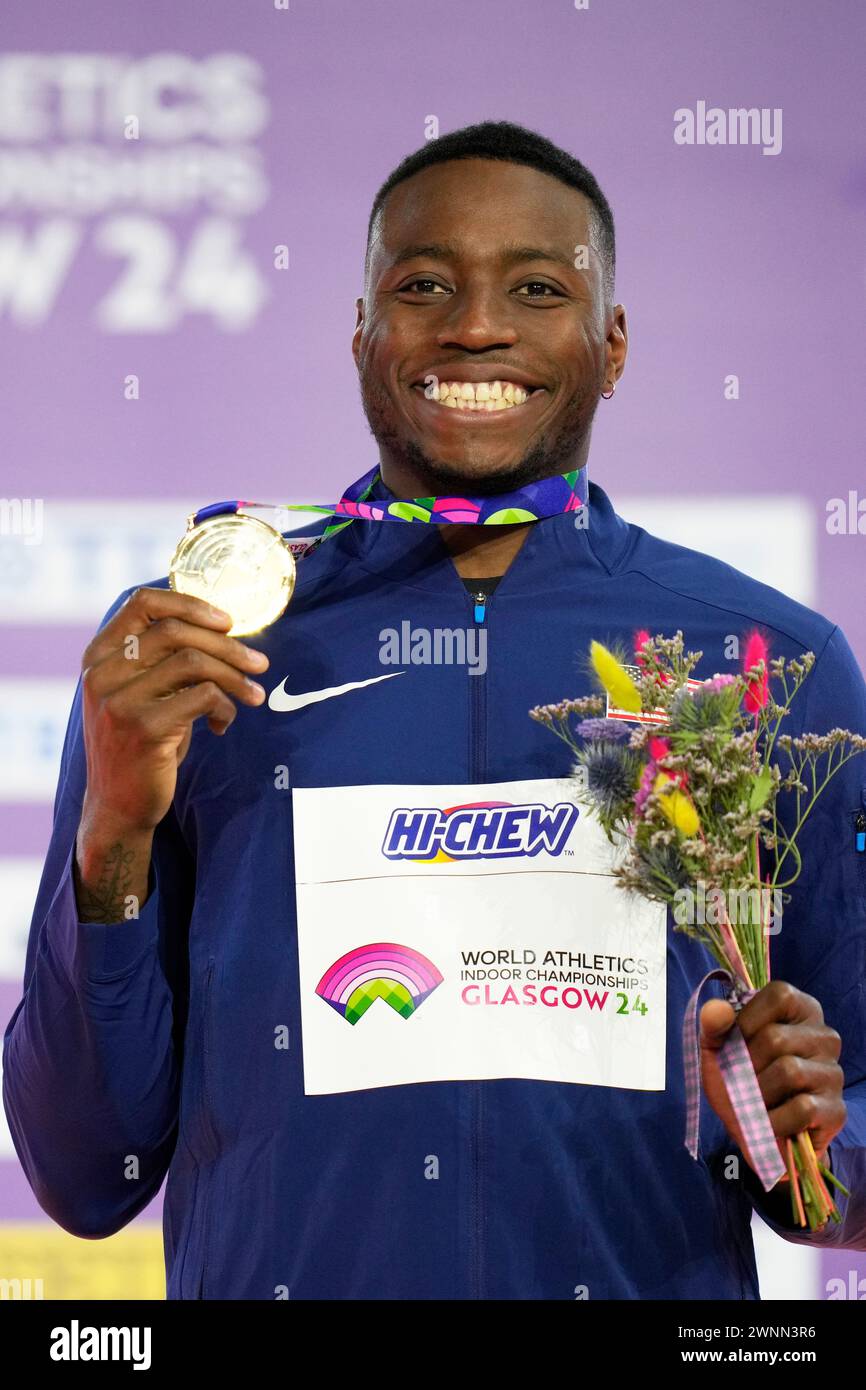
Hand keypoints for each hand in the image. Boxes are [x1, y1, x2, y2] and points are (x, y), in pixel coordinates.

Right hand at [80, 587, 269, 833]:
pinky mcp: (143, 727)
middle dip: (228, 645)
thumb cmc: (141, 743)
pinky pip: (203, 697)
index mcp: (99, 655)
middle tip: (260, 662)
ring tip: (254, 694)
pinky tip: (223, 725)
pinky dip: (225, 708)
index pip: (141, 602)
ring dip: (235, 676)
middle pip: (177, 630)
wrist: (118, 806)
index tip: (227, 621)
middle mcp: (102, 672)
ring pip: (194, 661)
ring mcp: (119, 700)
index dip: (189, 603)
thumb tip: (223, 627)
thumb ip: (163, 660)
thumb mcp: (141, 693)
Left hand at [700, 980, 844, 1174]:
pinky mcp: (836, 1110)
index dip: (749, 1020)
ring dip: (758, 1094)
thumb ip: (714, 1025)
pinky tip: (771, 1122)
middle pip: (776, 1038)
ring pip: (789, 1072)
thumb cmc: (738, 1081)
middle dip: (746, 1065)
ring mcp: (834, 1073)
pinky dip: (775, 1120)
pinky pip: (802, 1109)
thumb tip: (716, 1009)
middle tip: (742, 1082)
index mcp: (801, 1010)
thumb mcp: (717, 1050)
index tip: (736, 1042)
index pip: (780, 995)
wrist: (753, 1134)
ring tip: (755, 1102)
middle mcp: (825, 1036)